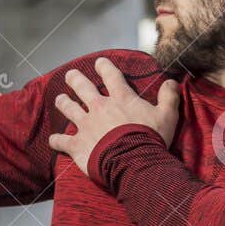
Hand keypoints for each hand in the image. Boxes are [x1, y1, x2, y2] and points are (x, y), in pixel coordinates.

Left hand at [48, 58, 179, 176]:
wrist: (134, 163)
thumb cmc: (151, 139)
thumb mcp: (167, 116)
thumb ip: (169, 97)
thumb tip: (172, 82)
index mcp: (121, 99)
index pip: (110, 76)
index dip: (104, 66)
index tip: (99, 62)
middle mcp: (100, 107)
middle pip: (82, 87)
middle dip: (75, 79)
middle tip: (70, 75)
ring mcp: (86, 125)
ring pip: (68, 109)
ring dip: (63, 103)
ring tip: (59, 99)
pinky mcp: (77, 145)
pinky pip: (61, 141)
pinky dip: (56, 141)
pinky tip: (52, 141)